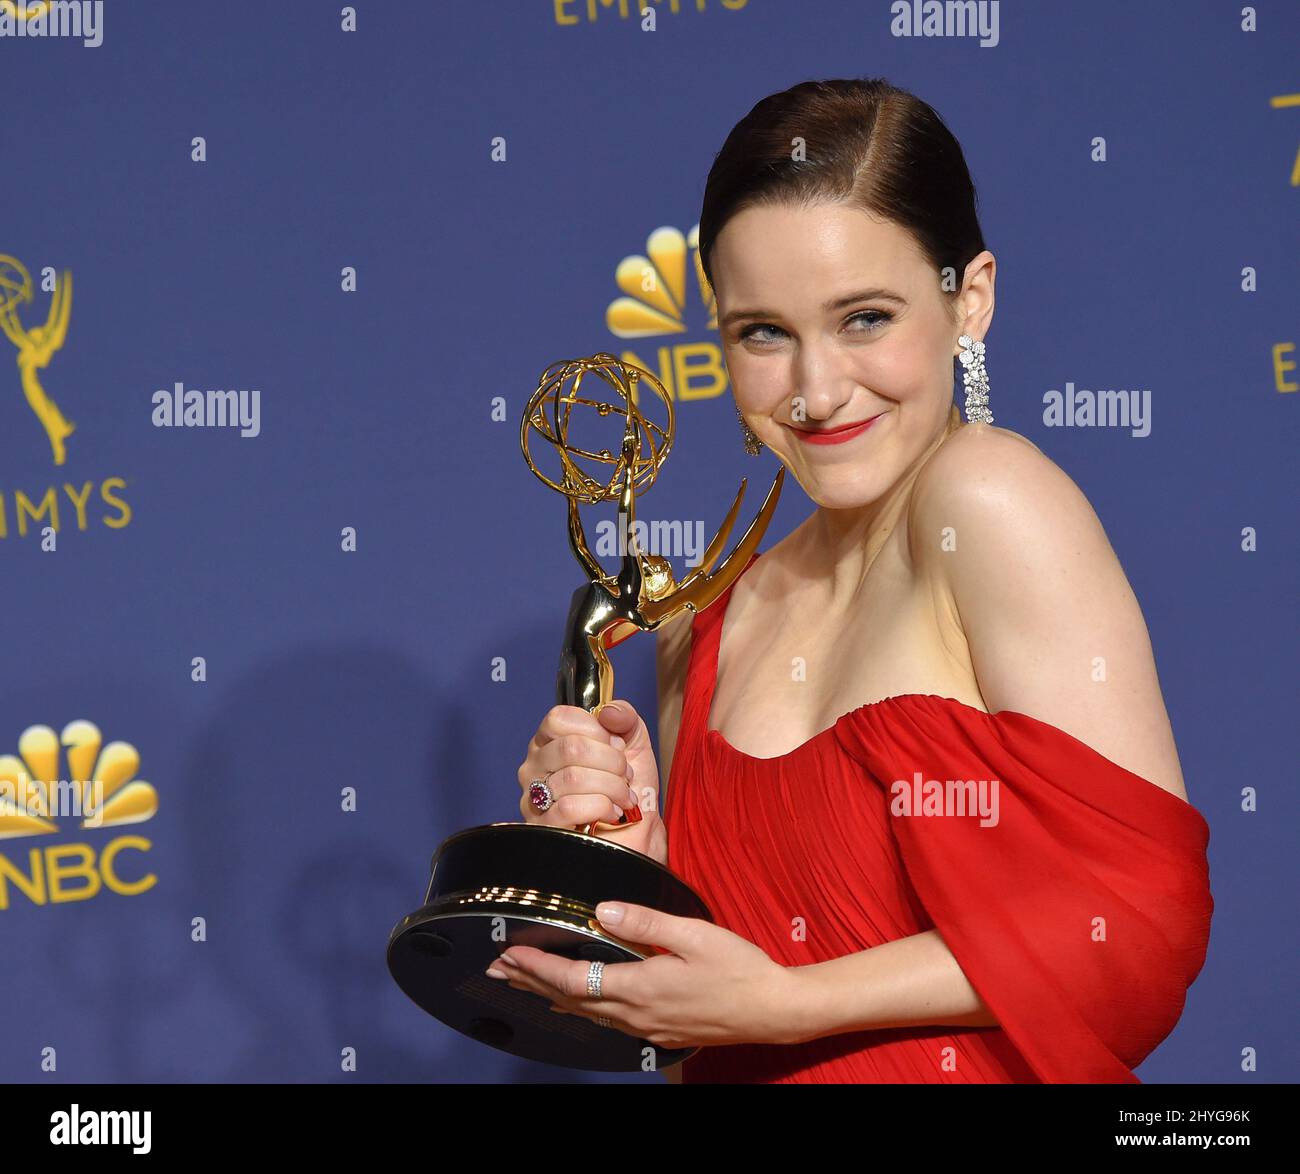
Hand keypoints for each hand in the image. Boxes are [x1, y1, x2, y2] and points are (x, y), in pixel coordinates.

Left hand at [484, 901, 800, 1049]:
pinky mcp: (660, 1031)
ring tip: (526, 984)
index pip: (573, 980)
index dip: (536, 967)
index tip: (508, 953)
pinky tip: (579, 1003)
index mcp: (640, 986)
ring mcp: (647, 1027)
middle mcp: (636, 1013)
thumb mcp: (694, 934)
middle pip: (571, 1001)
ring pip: (587, 1014)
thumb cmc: (738, 968)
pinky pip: (607, 1022)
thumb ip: (646, 921)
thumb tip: (602, 909)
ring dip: (552, 996)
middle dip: (531, 983)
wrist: (773, 1010)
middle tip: (498, 969)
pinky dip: (582, 1008)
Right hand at [517, 700, 666, 864]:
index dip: (595, 729)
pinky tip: (612, 813)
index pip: (558, 719)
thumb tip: (609, 712)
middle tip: (624, 774)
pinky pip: (569, 807)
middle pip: (570, 747)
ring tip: (623, 796)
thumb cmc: (630, 789)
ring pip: (573, 777)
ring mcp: (534, 800)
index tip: (615, 744)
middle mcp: (535, 768)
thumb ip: (624, 717)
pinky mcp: (543, 829)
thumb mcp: (634, 742)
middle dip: (611, 760)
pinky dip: (601, 806)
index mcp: (551, 743)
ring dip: (612, 786)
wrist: (638, 834)